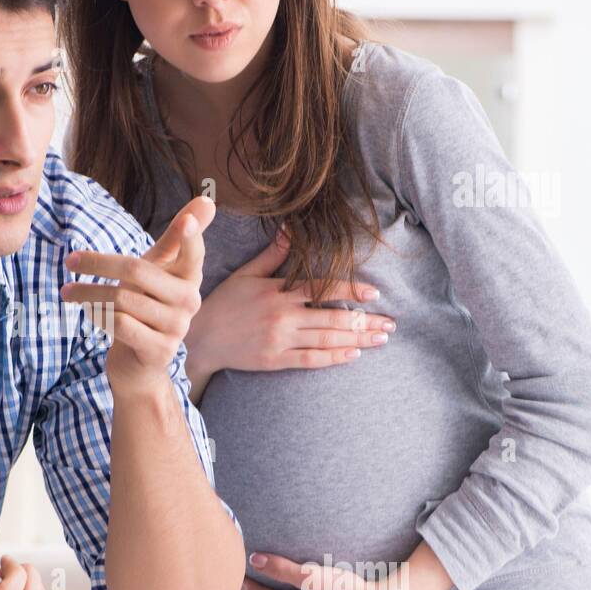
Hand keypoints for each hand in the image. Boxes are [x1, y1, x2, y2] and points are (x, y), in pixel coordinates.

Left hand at [61, 195, 214, 397]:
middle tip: (69, 260)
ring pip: (123, 299)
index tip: (185, 221)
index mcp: (189, 276)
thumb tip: (206, 200)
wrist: (138, 361)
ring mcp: (177, 328)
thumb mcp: (157, 268)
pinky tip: (89, 313)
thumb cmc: (146, 305)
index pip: (192, 253)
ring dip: (89, 292)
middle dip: (98, 263)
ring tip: (69, 291)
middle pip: (137, 271)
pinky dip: (99, 316)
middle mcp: (189, 301)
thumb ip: (175, 237)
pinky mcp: (160, 350)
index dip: (190, 237)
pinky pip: (121, 325)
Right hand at [185, 229, 394, 378]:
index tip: (375, 293)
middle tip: (391, 323)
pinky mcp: (275, 360)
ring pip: (326, 339)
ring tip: (381, 338)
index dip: (351, 290)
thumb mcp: (246, 274)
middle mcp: (283, 316)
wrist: (199, 338)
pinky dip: (333, 357)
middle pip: (332, 317)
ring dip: (358, 338)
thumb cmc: (223, 303)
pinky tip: (353, 354)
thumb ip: (273, 255)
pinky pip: (310, 360)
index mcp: (278, 292)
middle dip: (365, 320)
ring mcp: (280, 340)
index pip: (322, 288)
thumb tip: (292, 229)